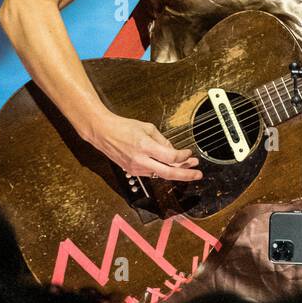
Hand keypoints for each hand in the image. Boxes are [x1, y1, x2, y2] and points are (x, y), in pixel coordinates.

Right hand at [83, 112, 201, 181]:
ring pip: (161, 174)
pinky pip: (152, 172)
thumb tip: (173, 151)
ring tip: (187, 165)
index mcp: (145, 146)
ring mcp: (136, 168)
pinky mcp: (133, 171)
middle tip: (198, 174)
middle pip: (168, 173)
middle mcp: (140, 160)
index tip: (189, 153)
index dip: (183, 157)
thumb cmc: (123, 127)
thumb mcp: (147, 128)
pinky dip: (163, 169)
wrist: (103, 133)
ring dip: (176, 170)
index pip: (170, 157)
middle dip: (186, 175)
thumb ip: (162, 140)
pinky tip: (170, 165)